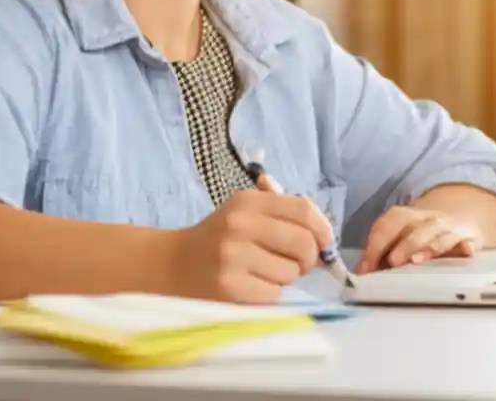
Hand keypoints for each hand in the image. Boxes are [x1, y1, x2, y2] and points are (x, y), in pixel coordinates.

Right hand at [165, 189, 333, 303]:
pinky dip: (270, 293)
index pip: (303, 209)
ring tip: (265, 273)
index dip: (323, 228)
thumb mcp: (242, 211)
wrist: (171, 265)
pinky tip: (253, 286)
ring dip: (286, 278)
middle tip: (298, 264)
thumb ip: (279, 208)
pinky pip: (274, 294)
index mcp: (247, 202)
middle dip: (309, 259)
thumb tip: (320, 219)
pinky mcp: (228, 287)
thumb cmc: (217, 238)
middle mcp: (240, 225)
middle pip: (303, 243)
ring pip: (290, 273)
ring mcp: (232, 256)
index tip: (324, 242)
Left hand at [357, 206, 480, 273]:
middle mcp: (428, 219)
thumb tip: (362, 272)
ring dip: (427, 246)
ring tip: (416, 261)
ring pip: (439, 233)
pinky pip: (468, 242)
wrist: (462, 221)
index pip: (389, 223)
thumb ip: (383, 253)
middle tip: (392, 262)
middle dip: (403, 243)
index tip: (366, 268)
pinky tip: (465, 252)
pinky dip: (466, 247)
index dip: (376, 244)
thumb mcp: (402, 239)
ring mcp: (450, 228)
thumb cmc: (425, 235)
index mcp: (407, 217)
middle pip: (414, 225)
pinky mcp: (469, 239)